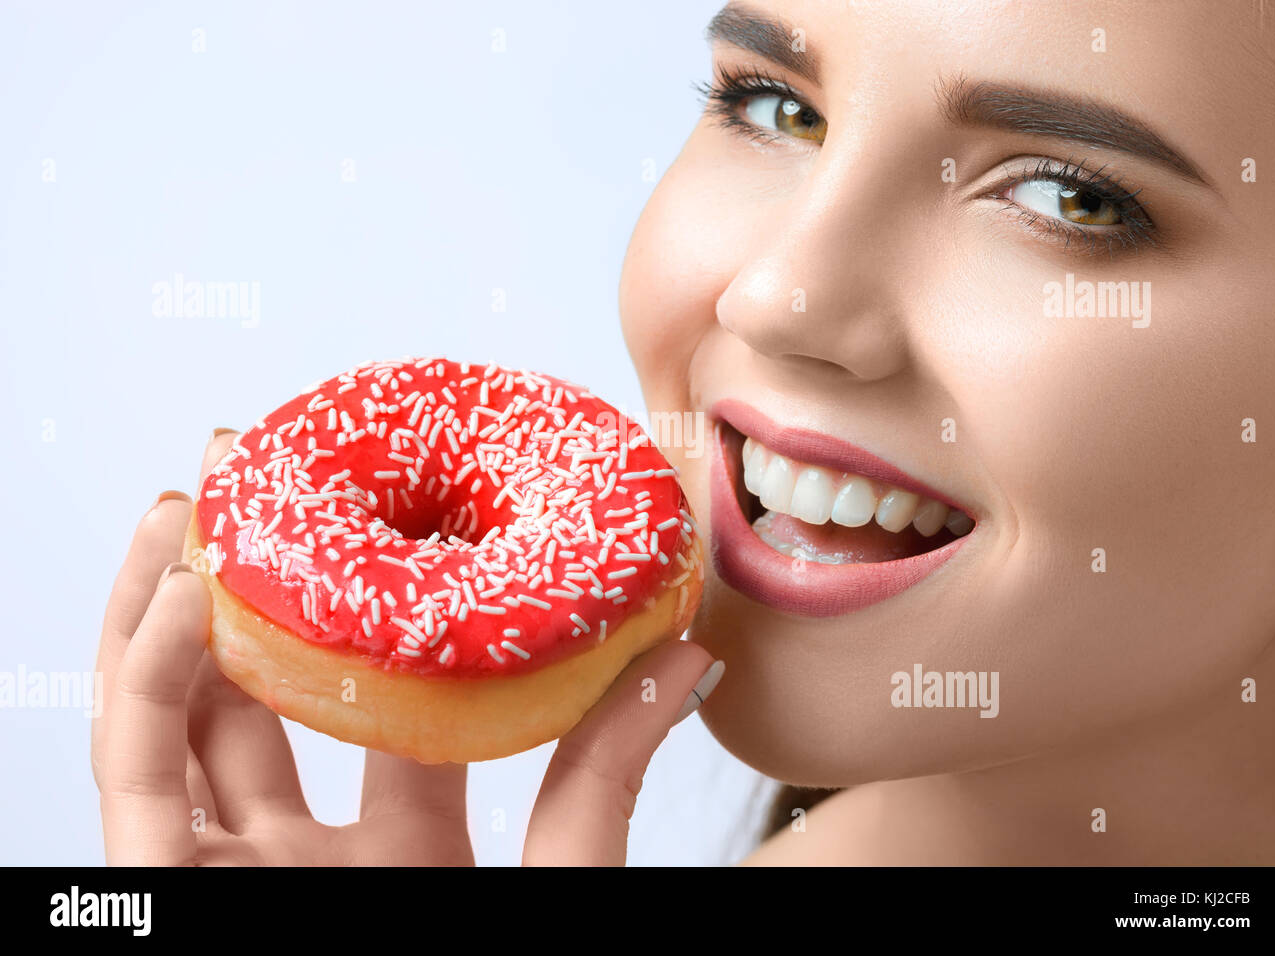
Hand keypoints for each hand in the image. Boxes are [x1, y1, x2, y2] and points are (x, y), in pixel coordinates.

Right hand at [93, 429, 721, 865]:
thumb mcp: (562, 882)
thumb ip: (604, 778)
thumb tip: (687, 654)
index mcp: (405, 846)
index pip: (379, 709)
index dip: (370, 611)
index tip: (379, 509)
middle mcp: (307, 861)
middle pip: (258, 704)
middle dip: (244, 590)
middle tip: (253, 480)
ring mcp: (237, 883)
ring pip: (173, 731)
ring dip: (167, 614)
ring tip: (191, 504)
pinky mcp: (171, 910)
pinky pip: (134, 790)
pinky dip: (145, 688)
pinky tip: (186, 593)